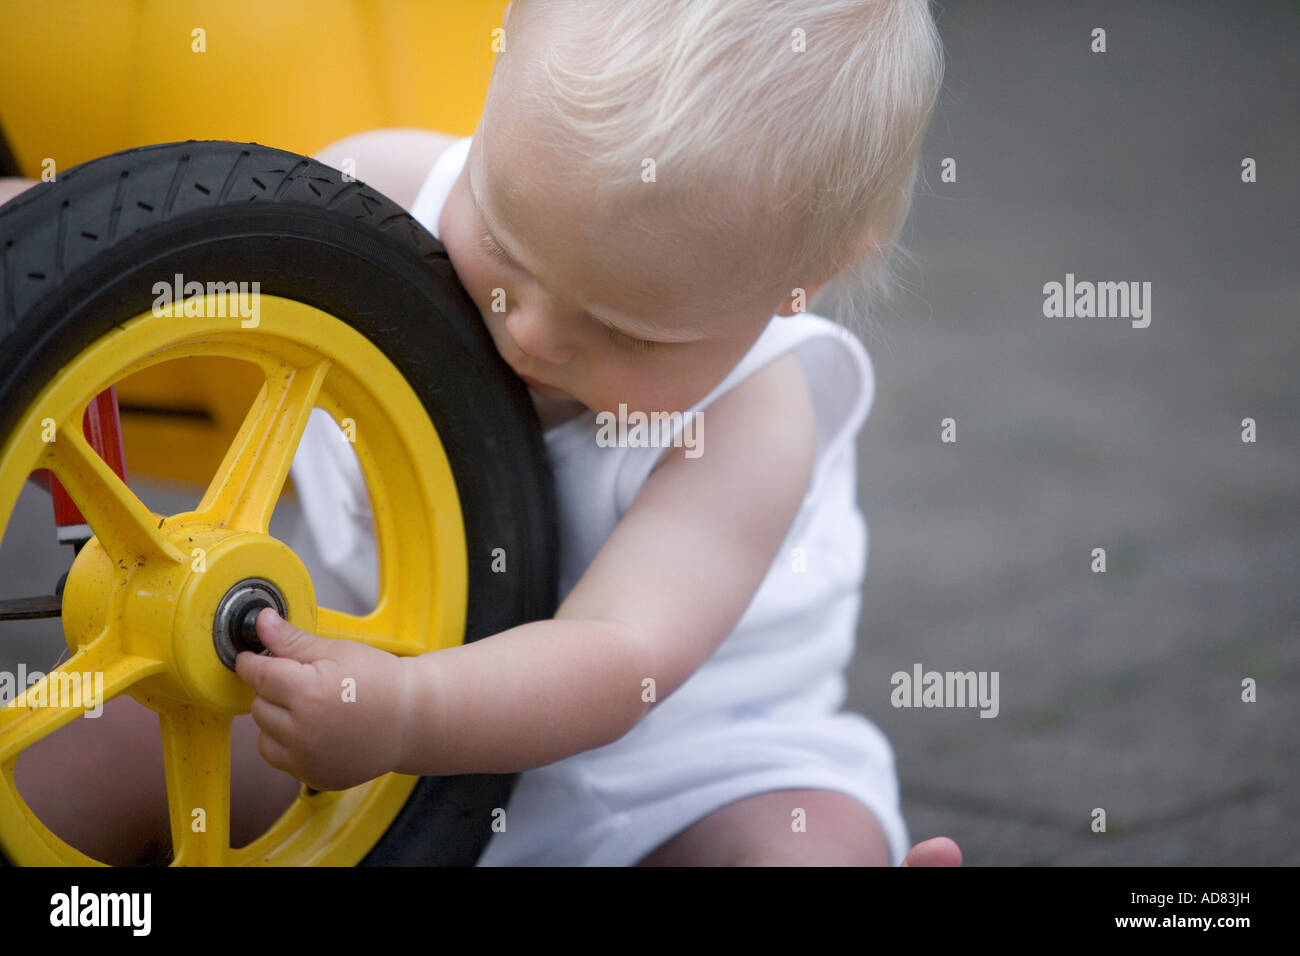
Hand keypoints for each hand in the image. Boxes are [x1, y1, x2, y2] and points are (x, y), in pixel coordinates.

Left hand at [235, 608, 411, 790]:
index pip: (257, 674)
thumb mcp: (338, 650)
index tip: (255, 657)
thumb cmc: (381, 681)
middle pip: (258, 705)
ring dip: (276, 720)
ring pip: (263, 734)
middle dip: (272, 690)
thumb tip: (261, 622)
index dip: (253, 662)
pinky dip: (287, 744)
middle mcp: (302, 731)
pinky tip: (313, 730)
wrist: (412, 719)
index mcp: (307, 693)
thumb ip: (292, 640)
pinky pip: (279, 758)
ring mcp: (307, 758)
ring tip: (309, 708)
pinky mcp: (312, 776)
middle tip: (302, 682)